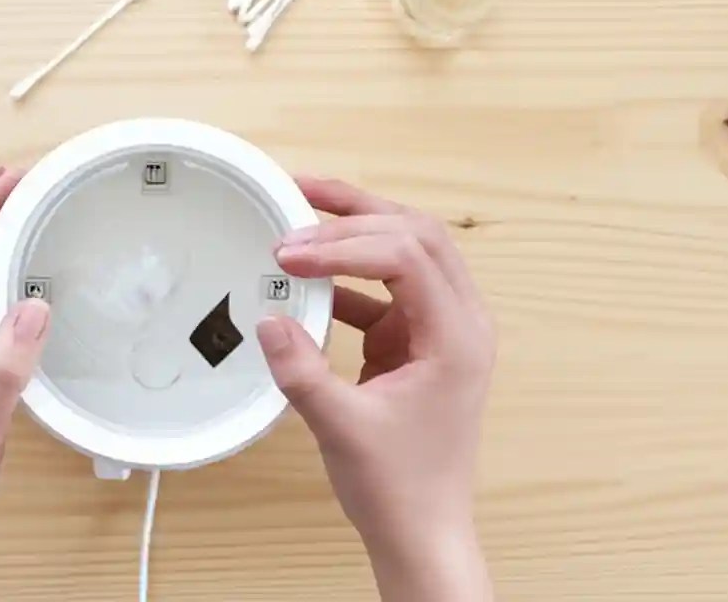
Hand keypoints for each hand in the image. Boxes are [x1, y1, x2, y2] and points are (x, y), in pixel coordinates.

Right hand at [256, 177, 494, 601]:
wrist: (421, 531)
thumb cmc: (400, 487)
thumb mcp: (341, 428)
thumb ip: (301, 371)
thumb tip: (268, 320)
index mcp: (456, 338)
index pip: (405, 256)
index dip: (344, 245)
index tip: (290, 255)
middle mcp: (460, 323)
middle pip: (416, 234)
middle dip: (355, 211)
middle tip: (298, 196)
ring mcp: (441, 330)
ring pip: (407, 251)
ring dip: (356, 231)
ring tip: (303, 214)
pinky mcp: (418, 342)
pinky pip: (386, 287)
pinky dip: (347, 274)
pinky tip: (306, 277)